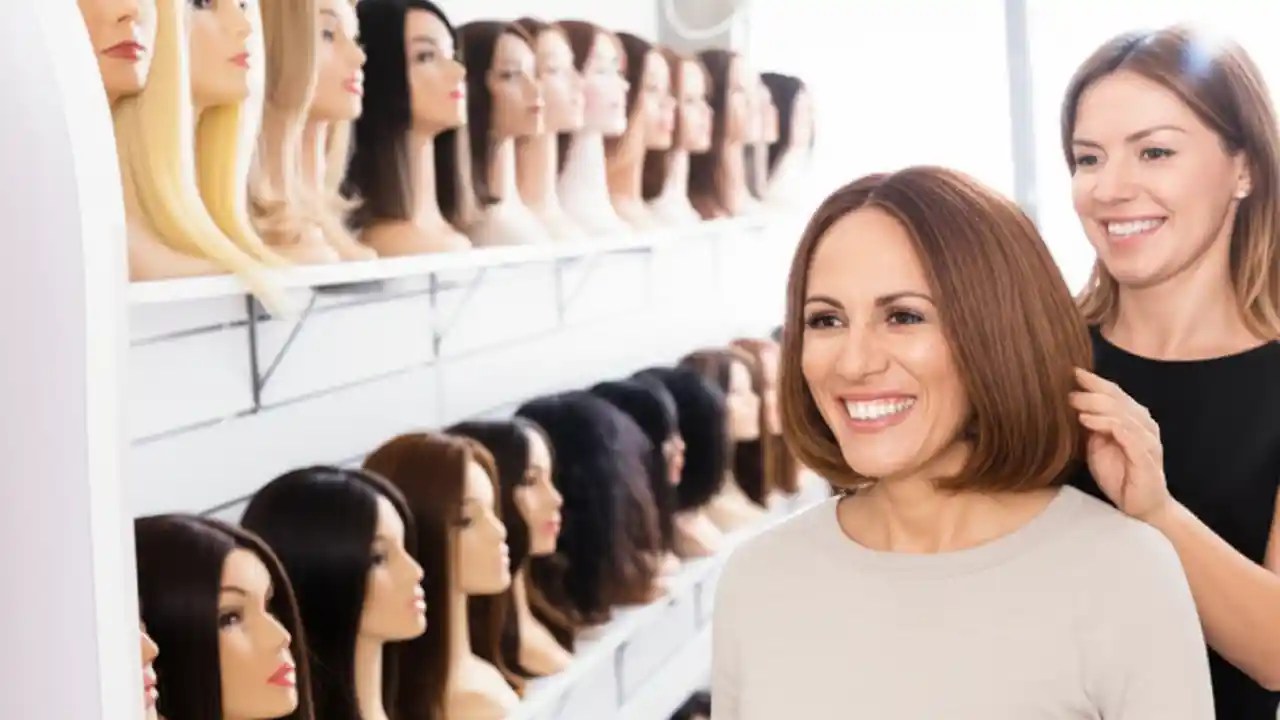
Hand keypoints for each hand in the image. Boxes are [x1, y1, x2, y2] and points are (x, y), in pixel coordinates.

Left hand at [1069, 368, 1172, 524]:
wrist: (1141, 507)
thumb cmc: (1119, 475)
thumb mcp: (1097, 446)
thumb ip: (1089, 425)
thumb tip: (1068, 405)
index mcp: (1133, 419)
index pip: (1114, 392)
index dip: (1094, 381)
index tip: (1070, 371)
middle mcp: (1143, 425)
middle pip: (1117, 398)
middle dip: (1091, 390)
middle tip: (1067, 385)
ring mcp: (1147, 440)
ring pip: (1122, 413)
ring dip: (1096, 405)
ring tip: (1073, 402)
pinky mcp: (1146, 457)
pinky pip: (1128, 436)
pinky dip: (1108, 426)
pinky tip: (1087, 421)